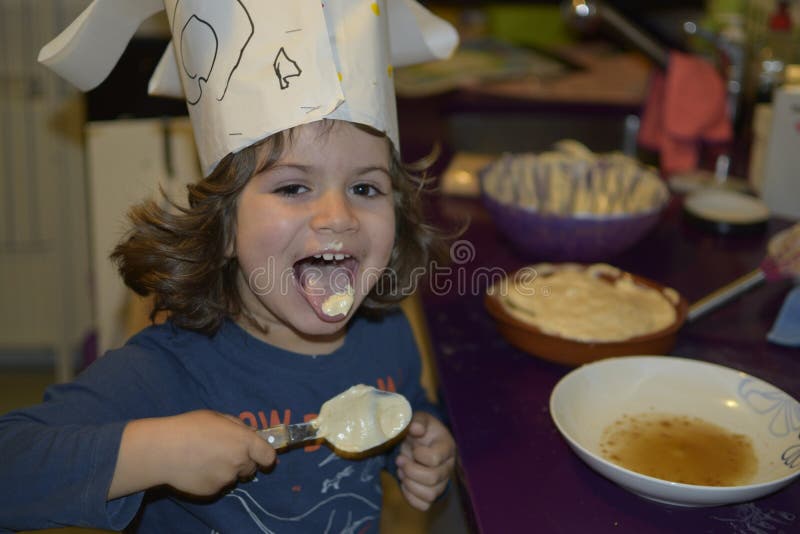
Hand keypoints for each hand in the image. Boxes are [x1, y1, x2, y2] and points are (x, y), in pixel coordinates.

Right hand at [109, 410, 275, 498]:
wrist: (164, 450)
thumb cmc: (190, 427)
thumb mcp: (218, 417)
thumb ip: (238, 427)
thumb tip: (252, 433)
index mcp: (244, 441)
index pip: (268, 456)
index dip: (266, 455)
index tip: (260, 454)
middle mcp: (239, 462)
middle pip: (251, 468)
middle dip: (243, 462)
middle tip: (224, 453)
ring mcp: (226, 479)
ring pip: (233, 477)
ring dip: (225, 470)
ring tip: (205, 459)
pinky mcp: (212, 491)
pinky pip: (218, 485)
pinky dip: (211, 479)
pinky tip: (197, 469)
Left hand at [395, 411, 455, 510]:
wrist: (416, 441)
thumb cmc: (418, 429)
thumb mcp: (418, 418)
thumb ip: (417, 421)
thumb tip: (416, 429)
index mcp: (447, 447)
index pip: (435, 458)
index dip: (419, 455)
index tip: (413, 448)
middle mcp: (448, 467)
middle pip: (432, 479)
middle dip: (411, 470)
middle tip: (400, 460)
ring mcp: (441, 483)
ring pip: (430, 495)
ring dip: (410, 484)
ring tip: (401, 472)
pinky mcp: (432, 494)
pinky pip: (424, 505)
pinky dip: (410, 497)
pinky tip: (405, 483)